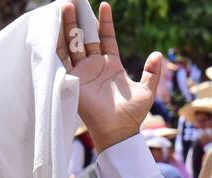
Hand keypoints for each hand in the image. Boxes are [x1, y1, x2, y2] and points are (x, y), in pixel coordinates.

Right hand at [56, 2, 161, 153]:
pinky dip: (57, 43)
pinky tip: (53, 28)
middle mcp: (94, 65)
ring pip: (72, 43)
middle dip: (81, 18)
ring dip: (68, 25)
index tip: (105, 6)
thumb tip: (158, 54)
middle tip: (76, 0)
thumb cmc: (132, 114)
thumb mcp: (147, 91)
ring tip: (64, 5)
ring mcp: (82, 71)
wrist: (118, 130)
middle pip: (86, 36)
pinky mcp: (72, 79)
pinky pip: (62, 58)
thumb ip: (152, 73)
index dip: (105, 23)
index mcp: (111, 65)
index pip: (106, 38)